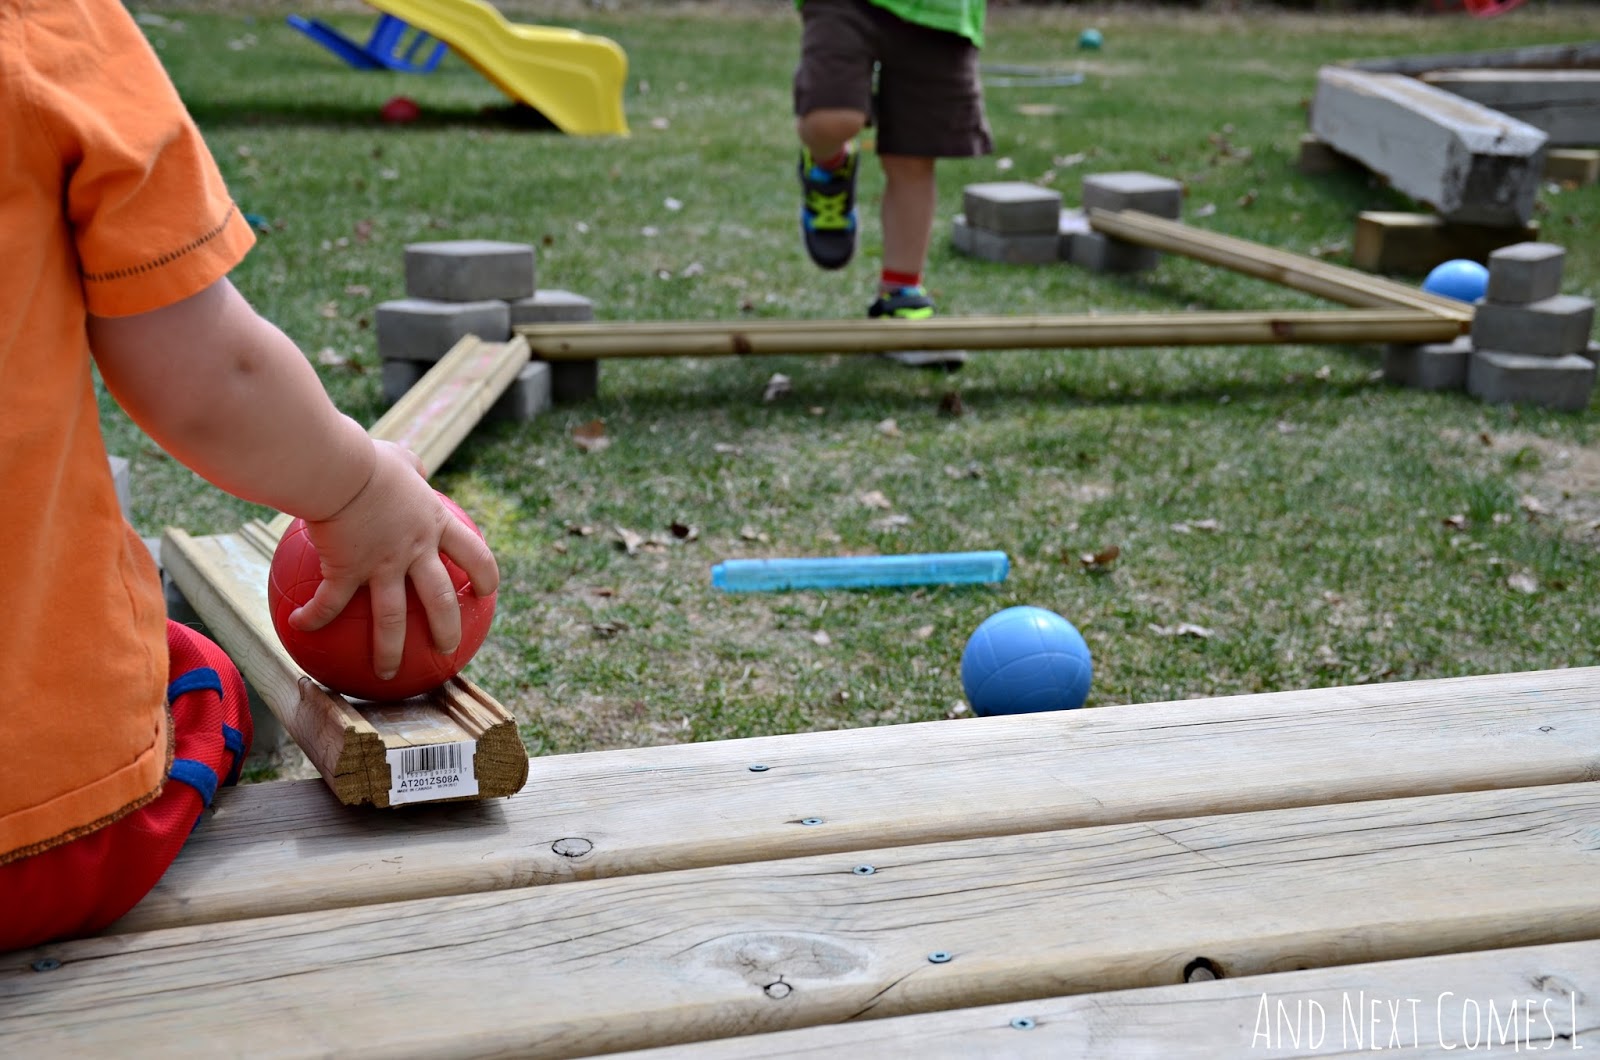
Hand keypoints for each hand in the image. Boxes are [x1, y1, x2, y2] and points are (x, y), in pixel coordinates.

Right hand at [285, 441, 499, 679]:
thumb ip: (412, 467)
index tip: (488, 591)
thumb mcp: (400, 458)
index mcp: (432, 523)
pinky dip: (315, 617)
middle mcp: (414, 550)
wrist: (338, 468)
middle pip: (440, 599)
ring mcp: (383, 565)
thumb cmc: (366, 458)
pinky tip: (300, 628)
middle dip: (447, 629)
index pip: (472, 552)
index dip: (485, 574)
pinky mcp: (347, 571)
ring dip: (389, 650)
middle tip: (448, 649)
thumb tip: (415, 467)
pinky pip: (330, 603)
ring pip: (392, 619)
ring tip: (386, 675)